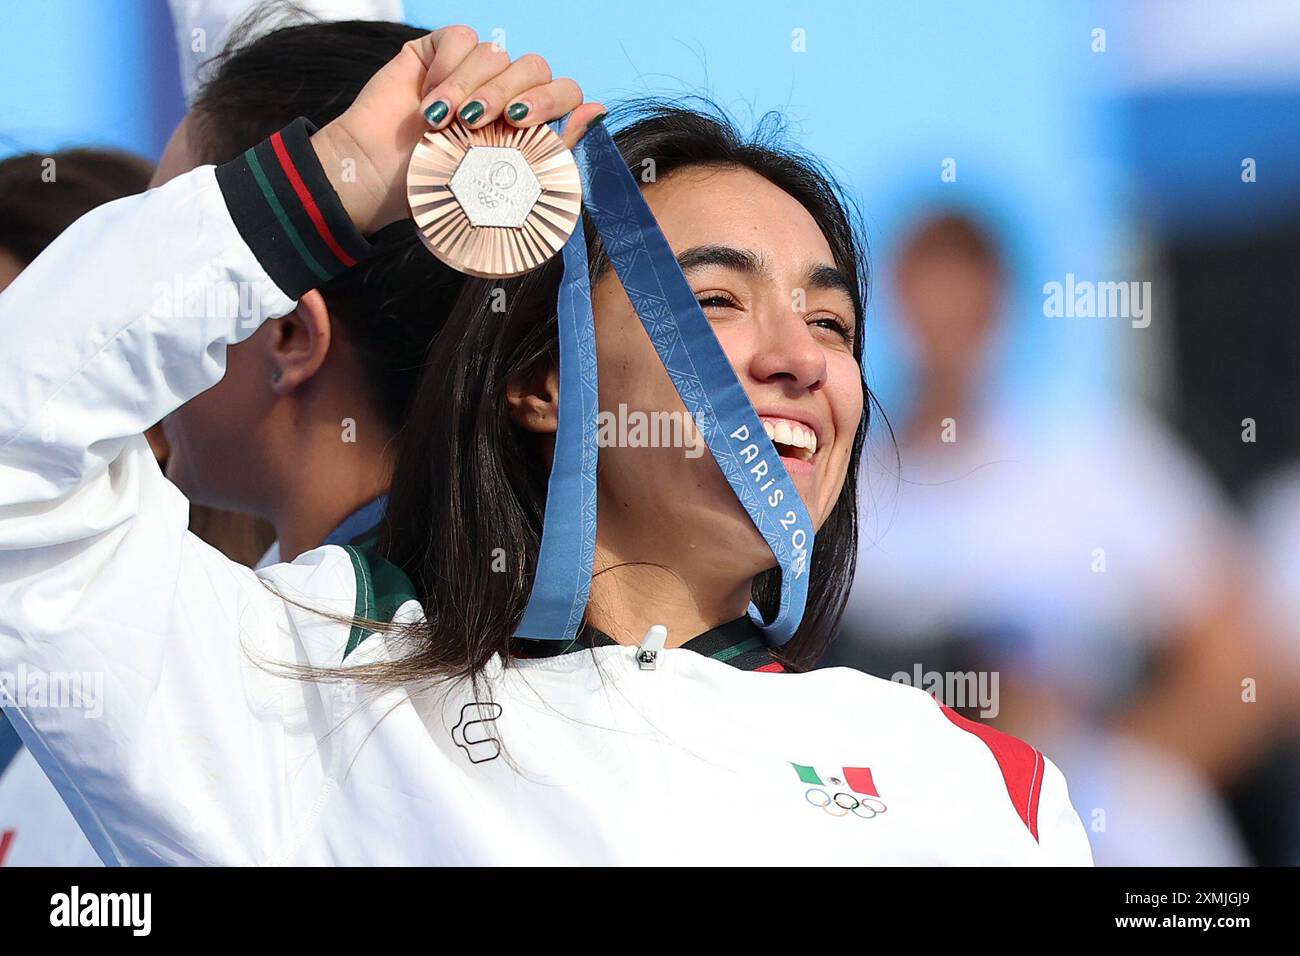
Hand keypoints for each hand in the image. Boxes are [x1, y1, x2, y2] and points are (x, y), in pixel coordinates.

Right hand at [311, 26, 604, 233]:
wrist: (379, 177)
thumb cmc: (439, 188)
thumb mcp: (503, 177)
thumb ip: (554, 144)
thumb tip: (600, 109)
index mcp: (527, 123)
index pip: (562, 91)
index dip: (551, 101)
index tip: (521, 122)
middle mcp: (505, 92)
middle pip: (535, 66)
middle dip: (510, 93)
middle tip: (478, 122)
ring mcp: (474, 70)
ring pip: (496, 53)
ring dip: (470, 88)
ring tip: (444, 120)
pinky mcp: (440, 50)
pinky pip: (461, 38)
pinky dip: (449, 67)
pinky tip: (428, 98)